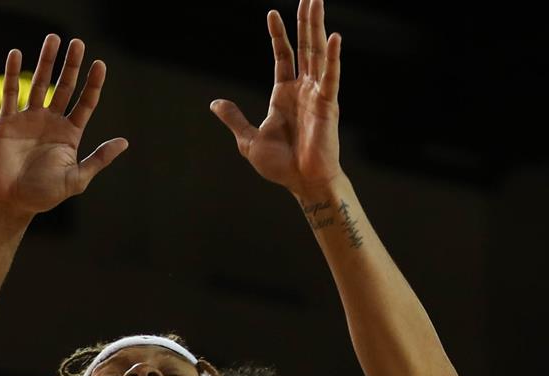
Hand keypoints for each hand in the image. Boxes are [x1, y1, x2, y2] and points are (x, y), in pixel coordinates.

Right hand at [0, 35, 127, 220]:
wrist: (10, 204)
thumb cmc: (43, 196)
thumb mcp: (76, 179)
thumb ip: (98, 159)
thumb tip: (124, 142)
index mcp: (69, 134)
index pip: (85, 102)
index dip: (93, 84)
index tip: (100, 64)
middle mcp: (51, 122)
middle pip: (65, 87)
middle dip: (71, 65)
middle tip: (78, 44)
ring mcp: (29, 119)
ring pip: (39, 84)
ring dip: (46, 62)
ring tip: (53, 39)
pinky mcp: (7, 121)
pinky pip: (11, 92)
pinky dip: (12, 73)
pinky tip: (16, 54)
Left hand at [211, 1, 344, 195]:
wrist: (301, 183)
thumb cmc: (281, 166)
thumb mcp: (249, 141)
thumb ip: (235, 118)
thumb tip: (216, 103)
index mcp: (284, 94)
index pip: (282, 56)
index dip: (277, 35)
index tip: (271, 13)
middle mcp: (303, 89)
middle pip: (304, 47)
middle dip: (304, 21)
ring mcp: (317, 95)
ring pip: (317, 54)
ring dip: (317, 28)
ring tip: (316, 2)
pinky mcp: (328, 105)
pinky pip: (331, 77)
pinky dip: (332, 58)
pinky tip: (333, 37)